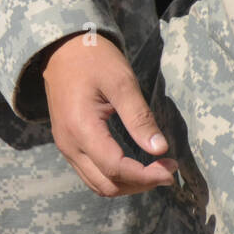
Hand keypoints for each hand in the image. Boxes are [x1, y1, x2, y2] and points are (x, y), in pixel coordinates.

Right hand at [42, 34, 176, 196]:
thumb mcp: (121, 82)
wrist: (62, 48)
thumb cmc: (93, 59)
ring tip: (154, 170)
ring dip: (128, 184)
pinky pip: (91, 173)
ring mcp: (66, 147)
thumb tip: (160, 149)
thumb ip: (139, 117)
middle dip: (140, 184)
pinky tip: (135, 164)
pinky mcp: (69, 144)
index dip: (145, 175)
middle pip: (106, 185)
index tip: (171, 168)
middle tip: (168, 169)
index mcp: (81, 128)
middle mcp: (69, 145)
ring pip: (98, 184)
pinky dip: (115, 176)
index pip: (115, 168)